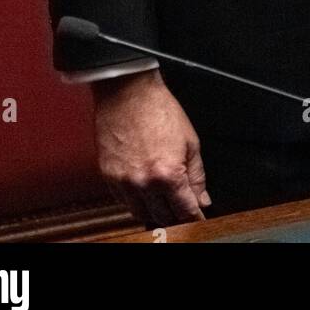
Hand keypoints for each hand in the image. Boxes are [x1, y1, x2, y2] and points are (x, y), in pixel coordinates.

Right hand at [91, 69, 210, 225]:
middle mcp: (144, 183)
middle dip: (176, 216)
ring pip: (141, 214)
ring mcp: (124, 182)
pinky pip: (123, 201)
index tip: (198, 218)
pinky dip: (135, 201)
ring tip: (164, 204)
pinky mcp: (108, 177)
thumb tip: (201, 198)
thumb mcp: (190, 140)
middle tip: (182, 210)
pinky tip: (144, 192)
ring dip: (154, 212)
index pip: (185, 211)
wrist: (127, 91)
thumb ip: (197, 174)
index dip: (195, 218)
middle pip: (163, 217)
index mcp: (168, 174)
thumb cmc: (157, 108)